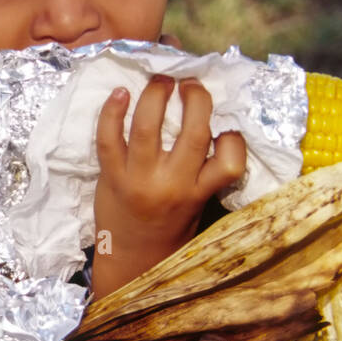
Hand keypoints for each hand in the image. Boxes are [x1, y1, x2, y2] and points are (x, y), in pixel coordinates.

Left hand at [91, 75, 245, 297]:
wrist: (131, 259)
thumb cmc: (169, 227)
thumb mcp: (197, 204)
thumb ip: (204, 171)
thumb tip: (209, 120)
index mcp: (200, 193)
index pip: (230, 161)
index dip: (233, 137)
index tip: (226, 124)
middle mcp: (173, 184)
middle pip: (194, 133)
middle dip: (196, 98)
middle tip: (190, 83)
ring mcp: (140, 179)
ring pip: (148, 127)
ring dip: (155, 94)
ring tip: (160, 81)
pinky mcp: (111, 176)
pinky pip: (108, 138)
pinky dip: (112, 111)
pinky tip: (120, 93)